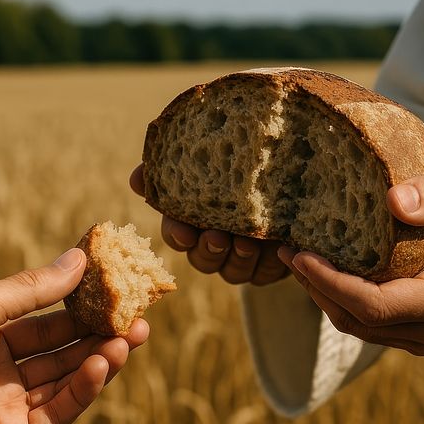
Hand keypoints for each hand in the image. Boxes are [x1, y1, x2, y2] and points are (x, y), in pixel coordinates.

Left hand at [0, 248, 148, 423]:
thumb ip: (34, 287)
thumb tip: (78, 256)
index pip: (53, 323)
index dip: (86, 311)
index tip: (120, 295)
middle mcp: (7, 373)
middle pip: (66, 353)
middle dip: (104, 337)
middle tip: (140, 321)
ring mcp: (11, 408)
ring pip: (68, 382)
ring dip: (101, 361)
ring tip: (128, 341)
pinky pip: (57, 413)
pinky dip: (82, 391)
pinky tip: (102, 366)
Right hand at [129, 165, 288, 284]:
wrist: (288, 158)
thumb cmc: (241, 154)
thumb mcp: (209, 149)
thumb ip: (172, 164)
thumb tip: (135, 180)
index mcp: (194, 219)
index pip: (177, 234)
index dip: (178, 235)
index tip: (184, 229)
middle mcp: (214, 242)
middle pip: (203, 259)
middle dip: (209, 250)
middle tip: (219, 236)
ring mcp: (242, 257)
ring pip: (233, 271)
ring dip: (239, 260)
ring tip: (248, 242)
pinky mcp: (271, 265)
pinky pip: (266, 273)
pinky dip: (271, 263)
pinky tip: (278, 246)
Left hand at [280, 167, 423, 355]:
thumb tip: (392, 202)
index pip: (375, 304)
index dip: (330, 283)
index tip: (298, 254)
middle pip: (359, 322)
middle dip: (317, 288)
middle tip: (287, 251)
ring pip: (361, 329)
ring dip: (325, 297)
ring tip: (296, 259)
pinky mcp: (422, 335)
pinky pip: (372, 326)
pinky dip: (343, 302)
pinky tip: (324, 272)